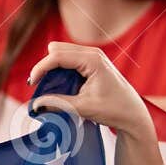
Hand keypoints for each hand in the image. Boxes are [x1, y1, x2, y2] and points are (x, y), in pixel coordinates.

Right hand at [28, 42, 152, 139]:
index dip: (41, 68)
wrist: (133, 114)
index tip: (33, 85)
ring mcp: (93, 56)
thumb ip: (57, 103)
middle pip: (56, 50)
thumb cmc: (114, 110)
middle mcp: (93, 53)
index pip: (57, 56)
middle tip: (41, 87)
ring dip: (53, 68)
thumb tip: (34, 105)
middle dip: (46, 67)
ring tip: (52, 88)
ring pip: (61, 52)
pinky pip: (69, 59)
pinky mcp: (93, 62)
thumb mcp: (83, 108)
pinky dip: (61, 70)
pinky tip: (62, 86)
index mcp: (93, 60)